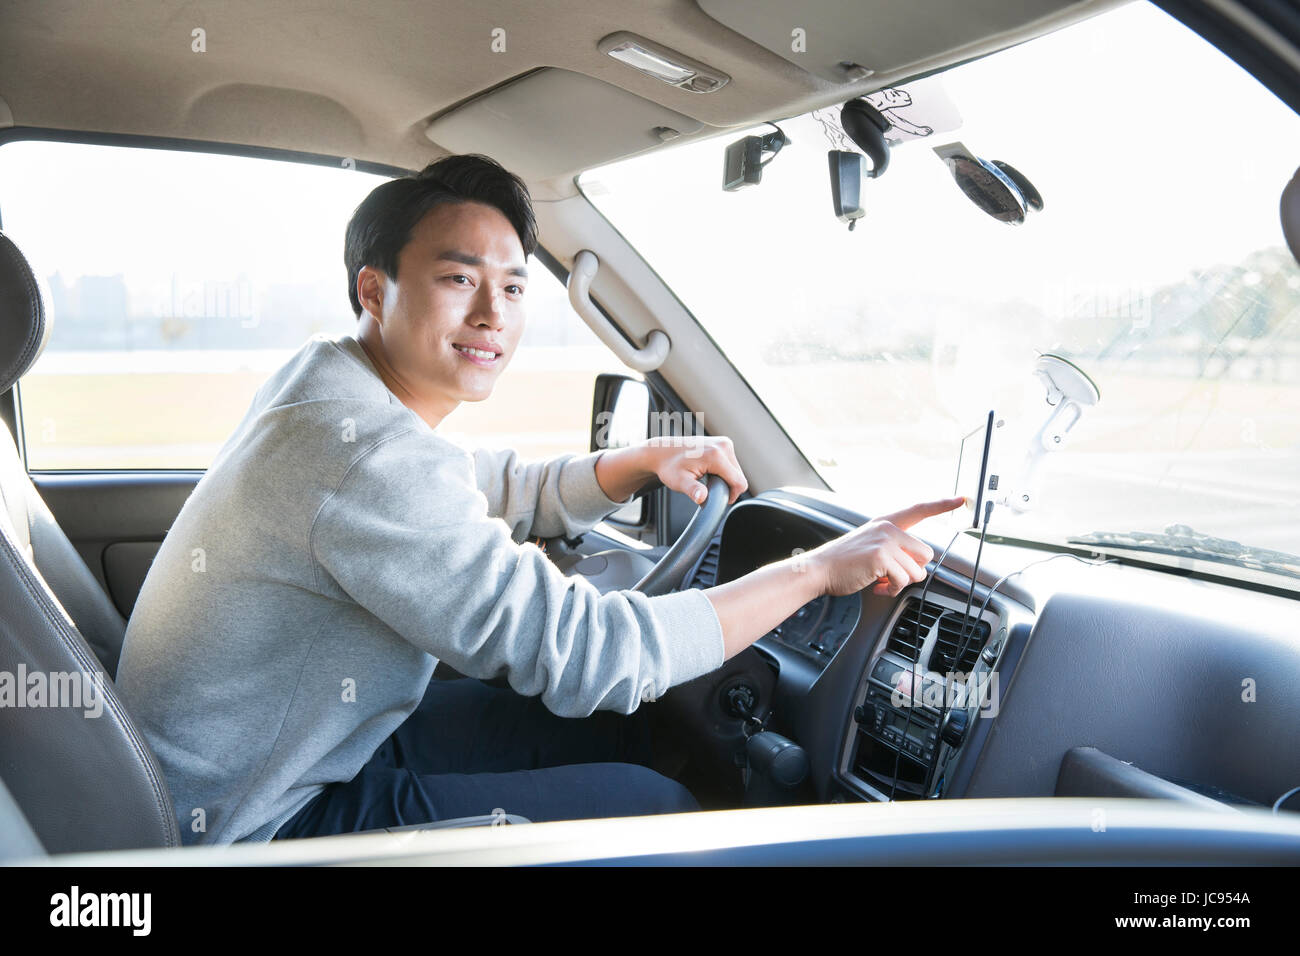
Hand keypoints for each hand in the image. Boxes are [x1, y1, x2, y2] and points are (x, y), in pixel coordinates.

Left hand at [595, 435, 748, 505]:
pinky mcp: (723, 443)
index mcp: (716, 455)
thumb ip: (692, 490)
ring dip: (726, 479)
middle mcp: (723, 445)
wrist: (662, 453)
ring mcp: (724, 442)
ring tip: (707, 480)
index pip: (739, 482)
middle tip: (708, 489)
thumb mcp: (679, 482)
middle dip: (727, 487)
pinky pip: (731, 464)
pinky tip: (709, 473)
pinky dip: (724, 472)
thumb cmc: (669, 467)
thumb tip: (701, 498)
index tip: (719, 500)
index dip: (732, 496)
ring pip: (736, 471)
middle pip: (739, 476)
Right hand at [808, 496, 966, 597]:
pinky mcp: (881, 557)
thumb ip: (893, 547)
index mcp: (886, 522)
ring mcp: (885, 541)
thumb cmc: (842, 562)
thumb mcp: (870, 544)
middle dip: (913, 570)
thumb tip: (915, 564)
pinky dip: (891, 590)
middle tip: (892, 575)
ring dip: (901, 582)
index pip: (919, 509)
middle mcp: (888, 528)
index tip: (961, 498)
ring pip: (916, 570)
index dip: (942, 504)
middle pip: (925, 553)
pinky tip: (877, 586)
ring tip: (882, 581)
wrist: (819, 569)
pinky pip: (902, 580)